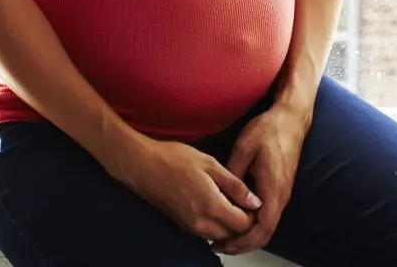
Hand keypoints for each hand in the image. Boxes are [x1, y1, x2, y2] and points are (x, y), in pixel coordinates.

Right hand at [109, 135, 260, 245]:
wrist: (142, 166)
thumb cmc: (174, 159)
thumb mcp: (210, 164)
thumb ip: (235, 185)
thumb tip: (255, 201)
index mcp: (211, 206)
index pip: (243, 224)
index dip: (252, 214)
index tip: (252, 200)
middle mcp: (201, 223)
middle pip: (234, 235)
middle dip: (242, 222)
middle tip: (243, 200)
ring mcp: (191, 227)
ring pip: (221, 236)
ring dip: (229, 224)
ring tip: (229, 201)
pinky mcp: (183, 227)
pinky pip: (207, 233)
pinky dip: (216, 224)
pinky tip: (214, 204)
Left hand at [213, 101, 309, 253]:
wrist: (291, 118)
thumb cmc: (269, 130)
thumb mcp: (244, 148)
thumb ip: (233, 174)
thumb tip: (222, 195)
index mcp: (273, 189)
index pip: (262, 228)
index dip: (243, 241)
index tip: (224, 244)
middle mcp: (281, 196)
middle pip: (265, 233)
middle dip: (243, 244)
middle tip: (219, 246)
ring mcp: (282, 193)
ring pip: (267, 225)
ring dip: (248, 235)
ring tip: (224, 237)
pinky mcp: (280, 188)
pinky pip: (268, 215)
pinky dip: (253, 224)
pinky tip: (237, 218)